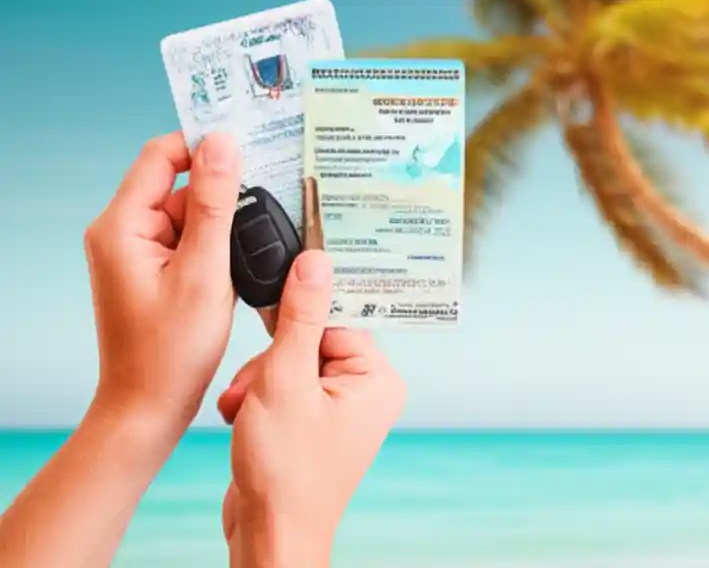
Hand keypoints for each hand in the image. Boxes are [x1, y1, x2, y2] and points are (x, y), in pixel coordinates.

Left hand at [84, 131, 240, 426]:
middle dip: (225, 188)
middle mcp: (122, 233)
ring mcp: (137, 253)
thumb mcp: (203, 271)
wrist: (149, 408)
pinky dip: (218, 245)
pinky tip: (243, 262)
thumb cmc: (171, 351)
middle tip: (271, 196)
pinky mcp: (154, 272)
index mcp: (121, 225)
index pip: (162, 156)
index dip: (205, 144)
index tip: (252, 144)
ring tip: (257, 242)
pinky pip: (190, 241)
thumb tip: (224, 144)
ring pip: (190, 214)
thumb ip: (214, 204)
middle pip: (179, 184)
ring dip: (225, 221)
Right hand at [219, 251, 404, 566]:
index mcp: (378, 378)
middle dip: (270, 363)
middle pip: (309, 341)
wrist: (268, 533)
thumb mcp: (285, 378)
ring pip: (289, 365)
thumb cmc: (284, 470)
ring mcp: (340, 411)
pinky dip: (257, 401)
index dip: (295, 328)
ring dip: (257, 383)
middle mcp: (366, 393)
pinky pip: (283, 390)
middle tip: (254, 390)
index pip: (335, 320)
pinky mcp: (313, 426)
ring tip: (244, 411)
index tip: (270, 335)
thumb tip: (315, 263)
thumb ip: (300, 317)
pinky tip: (243, 421)